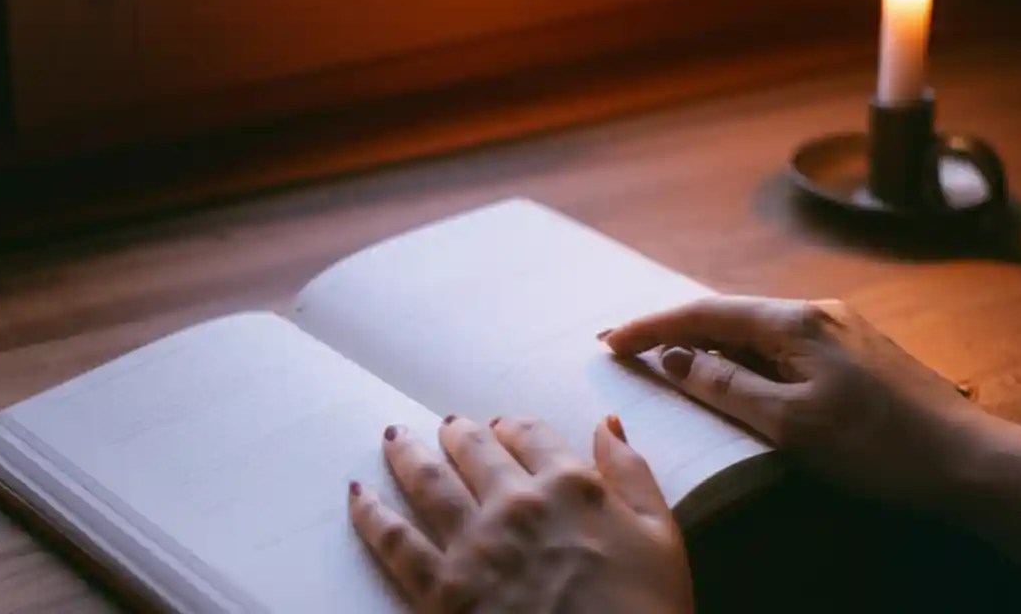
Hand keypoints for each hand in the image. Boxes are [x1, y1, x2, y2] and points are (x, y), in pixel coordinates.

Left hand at [348, 415, 692, 613]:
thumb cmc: (646, 613)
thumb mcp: (662, 537)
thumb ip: (632, 473)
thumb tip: (606, 425)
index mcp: (570, 486)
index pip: (532, 435)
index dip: (515, 427)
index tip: (504, 427)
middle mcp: (516, 503)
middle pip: (475, 449)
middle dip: (458, 434)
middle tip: (446, 427)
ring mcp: (474, 545)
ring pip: (428, 481)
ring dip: (406, 453)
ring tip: (392, 437)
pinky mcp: (441, 590)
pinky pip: (394, 540)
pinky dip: (371, 513)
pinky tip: (358, 495)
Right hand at [600, 296, 998, 506]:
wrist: (970, 460)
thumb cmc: (880, 446)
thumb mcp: (791, 422)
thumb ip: (727, 386)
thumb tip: (675, 358)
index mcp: (796, 322)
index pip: (705, 314)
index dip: (652, 326)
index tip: (609, 340)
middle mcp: (817, 312)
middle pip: (728, 314)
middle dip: (674, 329)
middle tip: (626, 346)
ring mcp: (840, 330)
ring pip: (756, 329)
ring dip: (709, 342)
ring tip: (667, 358)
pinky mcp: (854, 352)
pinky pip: (781, 344)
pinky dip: (744, 355)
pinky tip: (733, 372)